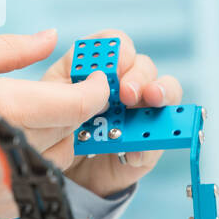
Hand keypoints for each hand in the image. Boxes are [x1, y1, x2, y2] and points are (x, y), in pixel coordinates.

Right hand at [0, 29, 110, 218]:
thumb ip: (11, 48)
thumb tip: (52, 37)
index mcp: (8, 107)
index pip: (79, 103)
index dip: (97, 89)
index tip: (97, 79)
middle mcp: (15, 149)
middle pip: (72, 128)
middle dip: (73, 107)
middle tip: (54, 92)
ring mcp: (9, 183)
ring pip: (59, 156)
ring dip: (56, 135)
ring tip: (26, 118)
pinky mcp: (0, 206)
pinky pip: (36, 180)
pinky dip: (33, 161)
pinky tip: (5, 147)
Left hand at [37, 29, 182, 197]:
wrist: (64, 176)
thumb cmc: (56, 132)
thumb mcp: (52, 107)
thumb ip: (71, 91)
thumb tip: (98, 79)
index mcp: (95, 70)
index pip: (116, 43)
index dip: (119, 50)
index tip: (115, 65)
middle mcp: (123, 85)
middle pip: (143, 65)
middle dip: (139, 76)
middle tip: (127, 93)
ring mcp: (139, 111)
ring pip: (165, 90)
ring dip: (161, 92)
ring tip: (151, 102)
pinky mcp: (149, 141)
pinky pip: (162, 135)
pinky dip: (152, 140)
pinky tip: (135, 150)